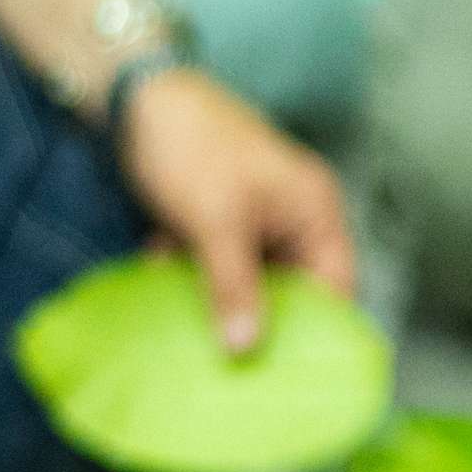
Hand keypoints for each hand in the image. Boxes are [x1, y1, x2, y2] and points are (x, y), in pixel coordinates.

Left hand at [113, 66, 358, 349]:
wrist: (136, 95)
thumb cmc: (192, 149)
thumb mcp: (215, 223)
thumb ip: (234, 287)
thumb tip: (244, 349)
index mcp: (315, 212)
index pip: (336, 289)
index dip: (318, 333)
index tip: (289, 376)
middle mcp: (296, 217)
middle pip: (293, 289)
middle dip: (260, 320)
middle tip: (235, 364)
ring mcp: (258, 217)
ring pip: (251, 278)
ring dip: (219, 298)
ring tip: (193, 330)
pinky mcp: (222, 217)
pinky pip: (219, 261)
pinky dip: (195, 274)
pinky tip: (163, 280)